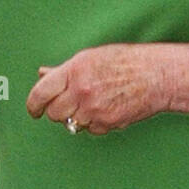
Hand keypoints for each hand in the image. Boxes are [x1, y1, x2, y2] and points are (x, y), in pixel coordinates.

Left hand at [26, 43, 169, 134]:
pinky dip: (94, 124)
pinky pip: (91, 130)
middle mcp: (81, 91)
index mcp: (73, 71)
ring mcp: (94, 109)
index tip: (33, 110)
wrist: (154, 75)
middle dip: (56, 111)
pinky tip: (105, 109)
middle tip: (65, 104)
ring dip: (75, 117)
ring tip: (89, 103)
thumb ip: (63, 70)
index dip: (33, 105)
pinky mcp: (108, 123)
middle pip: (54, 113)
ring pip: (71, 124)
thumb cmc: (122, 61)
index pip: (41, 93)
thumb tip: (42, 74)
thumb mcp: (89, 58)